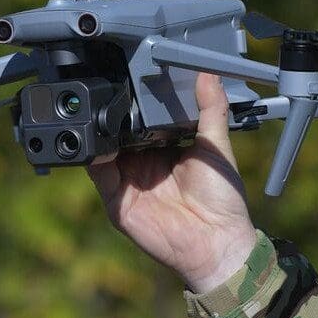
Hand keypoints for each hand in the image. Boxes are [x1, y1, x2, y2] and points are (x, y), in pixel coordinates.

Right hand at [88, 74, 258, 292]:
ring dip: (98, 130)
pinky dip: (94, 156)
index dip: (136, 101)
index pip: (142, 119)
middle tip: (109, 85)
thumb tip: (208, 74)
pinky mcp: (117, 200)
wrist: (217, 243)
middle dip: (112, 112)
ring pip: (103, 148)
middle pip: (118, 131)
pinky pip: (98, 173)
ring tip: (99, 109)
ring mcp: (128, 180)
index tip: (132, 74)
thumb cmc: (223, 199)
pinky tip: (99, 142)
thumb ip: (211, 110)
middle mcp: (143, 163)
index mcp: (165, 148)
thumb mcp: (217, 147)